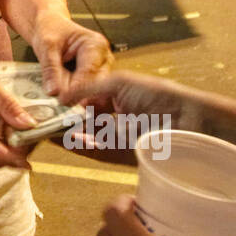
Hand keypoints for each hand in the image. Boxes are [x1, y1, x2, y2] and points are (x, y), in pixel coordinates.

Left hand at [31, 10, 113, 99]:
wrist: (49, 27)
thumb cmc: (51, 30)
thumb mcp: (47, 46)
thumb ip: (50, 69)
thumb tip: (54, 92)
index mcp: (96, 45)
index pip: (89, 72)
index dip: (77, 89)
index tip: (63, 99)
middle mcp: (103, 58)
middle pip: (96, 85)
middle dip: (79, 96)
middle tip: (62, 103)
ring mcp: (101, 70)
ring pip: (93, 92)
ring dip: (77, 98)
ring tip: (62, 102)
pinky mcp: (94, 80)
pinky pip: (87, 93)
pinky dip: (76, 98)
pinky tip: (66, 100)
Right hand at [55, 69, 205, 163]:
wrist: (190, 122)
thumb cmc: (158, 95)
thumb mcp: (119, 82)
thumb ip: (88, 87)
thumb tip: (62, 95)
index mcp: (117, 94)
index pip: (87, 98)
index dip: (69, 101)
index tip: (50, 104)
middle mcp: (118, 114)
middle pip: (86, 118)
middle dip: (66, 120)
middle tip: (44, 122)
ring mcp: (121, 135)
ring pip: (90, 135)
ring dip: (71, 134)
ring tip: (50, 132)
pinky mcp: (125, 153)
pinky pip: (99, 149)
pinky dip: (84, 146)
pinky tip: (69, 141)